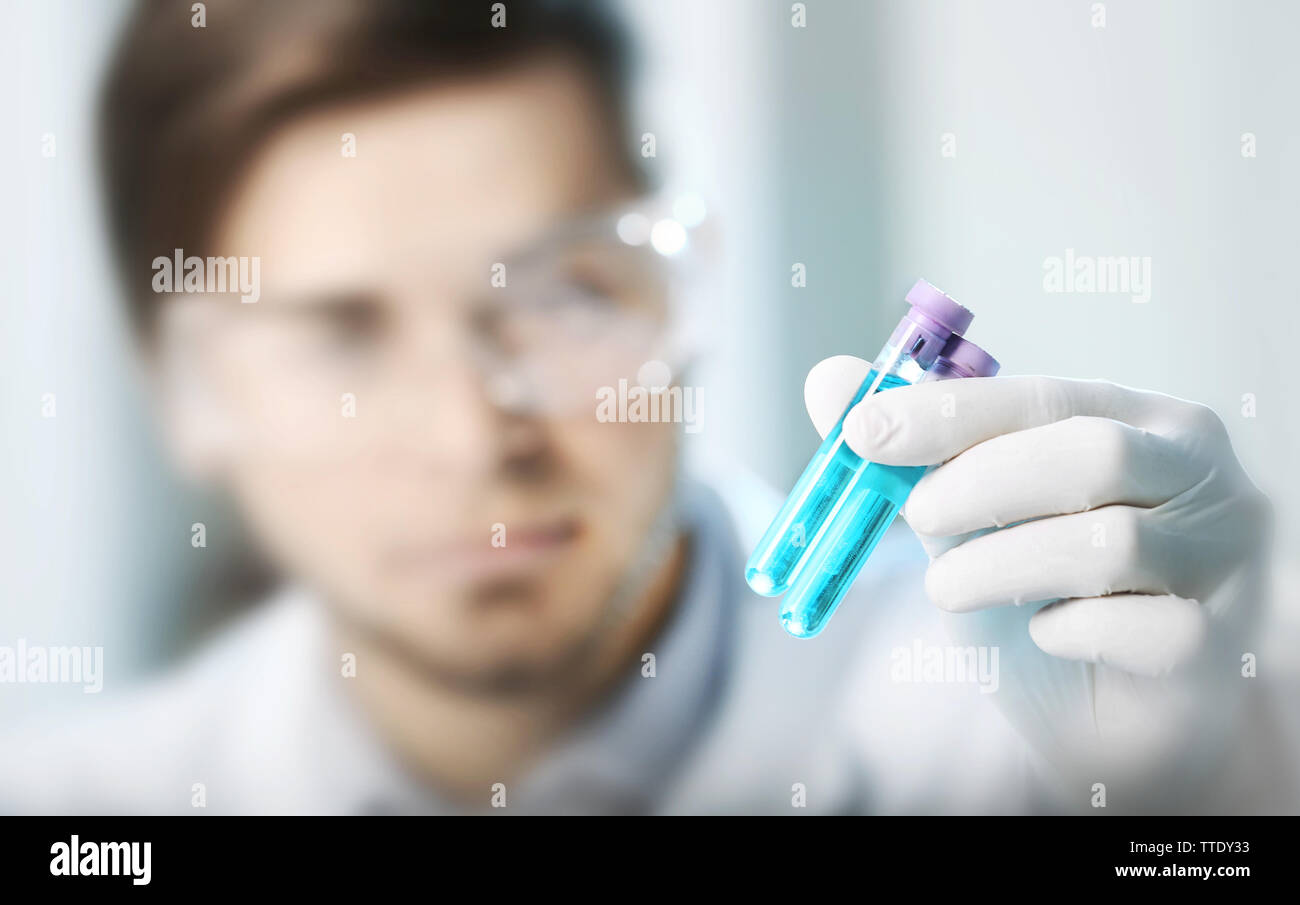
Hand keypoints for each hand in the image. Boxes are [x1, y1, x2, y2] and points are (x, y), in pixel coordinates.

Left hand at [805, 356, 1271, 798]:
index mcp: (1141, 422)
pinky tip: (1042, 634)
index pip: (1046, 396)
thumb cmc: (1038, 599)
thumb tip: (827, 378)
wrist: (1099, 718)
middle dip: (981, 483)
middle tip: (916, 516)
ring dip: (1000, 566)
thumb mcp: (964, 522)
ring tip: (949, 588)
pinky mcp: (1214, 642)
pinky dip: (1065, 631)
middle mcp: (1197, 476)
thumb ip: (911, 454)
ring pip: (1109, 543)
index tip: (865, 431)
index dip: (950, 411)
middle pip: (1094, 452)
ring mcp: (1219, 558)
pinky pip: (1135, 628)